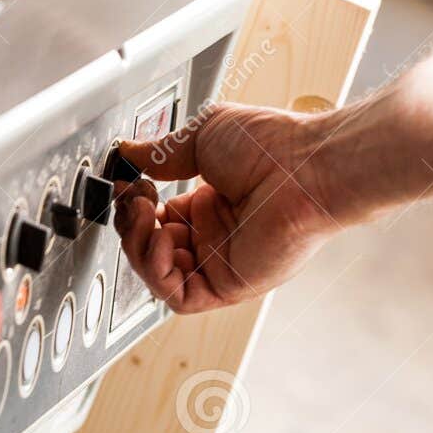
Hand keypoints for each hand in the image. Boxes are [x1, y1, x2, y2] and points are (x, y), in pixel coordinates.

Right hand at [113, 104, 338, 312]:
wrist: (306, 167)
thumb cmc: (273, 147)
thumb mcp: (204, 136)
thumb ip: (163, 151)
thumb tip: (130, 152)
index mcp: (213, 204)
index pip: (158, 219)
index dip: (136, 206)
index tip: (126, 184)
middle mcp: (216, 236)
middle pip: (153, 249)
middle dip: (132, 225)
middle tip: (132, 197)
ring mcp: (222, 262)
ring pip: (160, 276)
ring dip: (139, 247)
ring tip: (143, 214)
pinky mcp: (229, 285)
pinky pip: (180, 296)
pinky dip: (158, 272)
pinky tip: (161, 239)